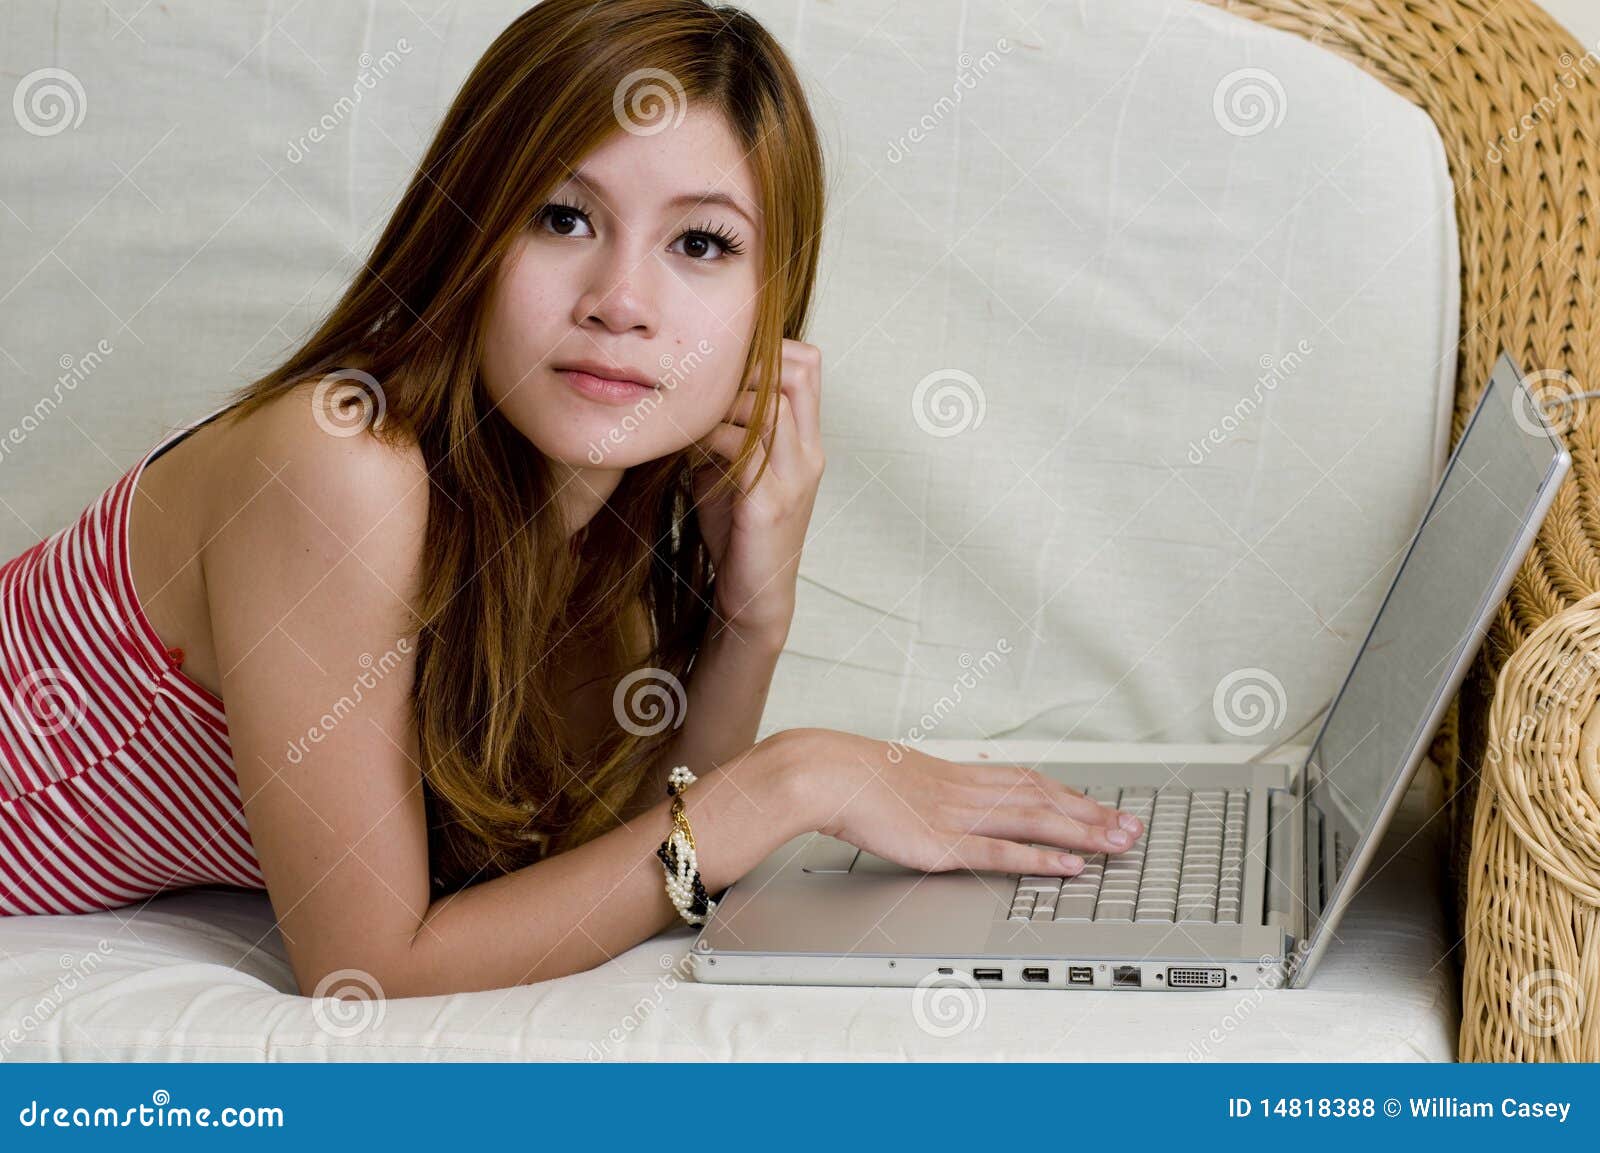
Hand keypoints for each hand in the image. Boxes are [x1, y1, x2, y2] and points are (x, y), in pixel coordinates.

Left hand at [691, 339, 823, 644]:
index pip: (809, 364)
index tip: (723, 365)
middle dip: (747, 367)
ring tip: (691, 416)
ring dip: (723, 401)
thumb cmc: (739, 533)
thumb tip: (686, 392)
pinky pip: (743, 448)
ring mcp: (793, 478)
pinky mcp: (769, 503)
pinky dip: (710, 437)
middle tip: (705, 385)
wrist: (754, 598)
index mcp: (806, 443)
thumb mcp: (734, 470)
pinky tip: (686, 447)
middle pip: (797, 373)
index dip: (768, 350)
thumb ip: (725, 431)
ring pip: (770, 405)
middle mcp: (808, 454)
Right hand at [783, 728, 1144, 874]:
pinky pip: (1004, 853)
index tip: (1098, 803)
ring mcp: (960, 816)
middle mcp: (969, 791)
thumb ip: (923, 788)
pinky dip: (1042, 859)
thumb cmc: (850, 777)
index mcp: (957, 775)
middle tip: (1132, 825)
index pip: (1027, 782)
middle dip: (1092, 814)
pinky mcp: (946, 843)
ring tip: (1119, 843)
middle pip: (1044, 799)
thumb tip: (927, 795)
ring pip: (1036, 822)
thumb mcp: (897, 776)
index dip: (1068, 794)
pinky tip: (1069, 866)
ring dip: (1082, 832)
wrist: (826, 773)